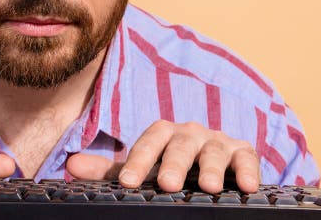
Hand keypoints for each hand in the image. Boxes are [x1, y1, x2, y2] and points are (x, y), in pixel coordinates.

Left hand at [66, 120, 259, 193]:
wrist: (213, 167)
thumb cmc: (172, 168)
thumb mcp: (143, 169)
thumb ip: (111, 170)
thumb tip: (71, 166)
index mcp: (164, 134)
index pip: (149, 141)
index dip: (139, 160)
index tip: (129, 184)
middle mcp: (190, 133)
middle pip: (181, 144)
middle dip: (175, 164)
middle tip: (168, 184)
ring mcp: (218, 141)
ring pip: (215, 150)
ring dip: (213, 168)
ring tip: (210, 187)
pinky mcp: (243, 152)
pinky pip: (247, 157)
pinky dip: (249, 170)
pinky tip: (248, 186)